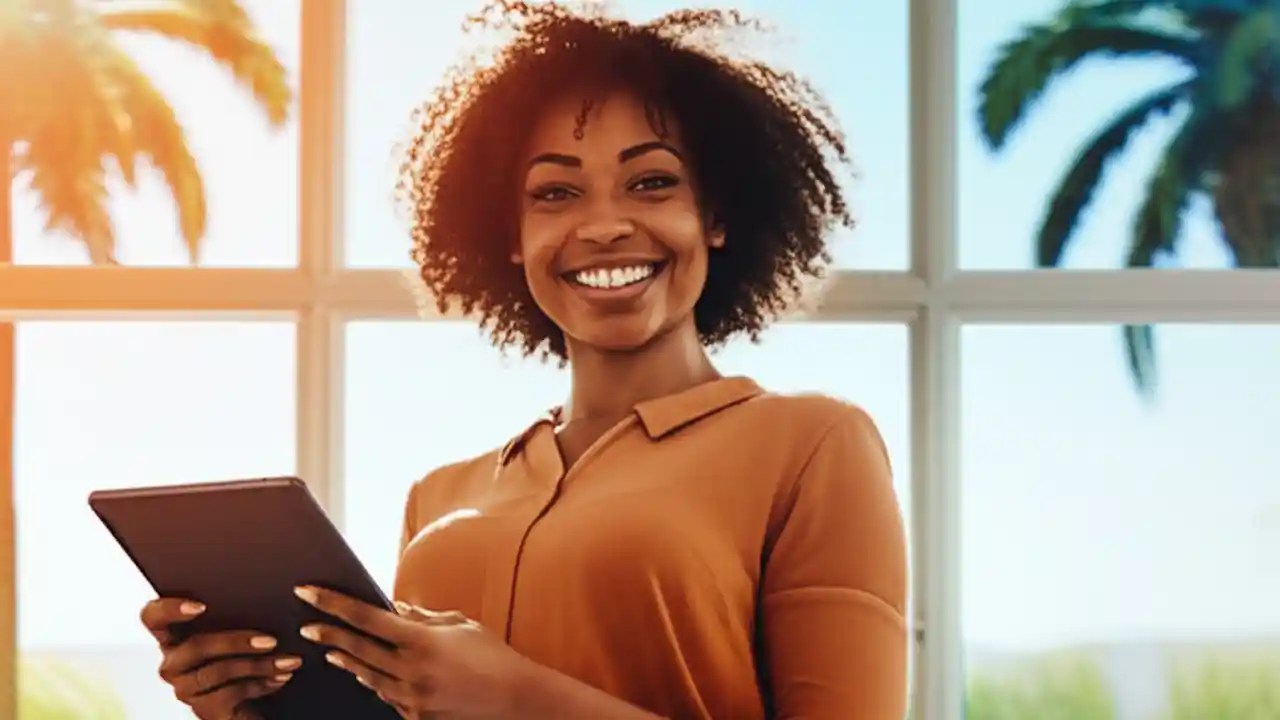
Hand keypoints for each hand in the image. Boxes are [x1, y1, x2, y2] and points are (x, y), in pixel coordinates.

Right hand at [140, 597, 300, 719]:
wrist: (256, 703)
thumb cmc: (247, 655)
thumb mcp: (241, 630)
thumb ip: (238, 611)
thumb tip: (264, 584)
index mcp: (175, 636)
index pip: (152, 617)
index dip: (168, 609)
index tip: (201, 606)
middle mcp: (174, 663)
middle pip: (194, 647)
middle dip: (235, 641)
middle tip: (272, 640)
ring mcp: (185, 688)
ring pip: (216, 672)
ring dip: (257, 665)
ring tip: (288, 660)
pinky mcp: (204, 710)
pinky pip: (228, 695)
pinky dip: (260, 684)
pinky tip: (281, 677)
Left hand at [293, 585, 533, 718]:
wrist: (514, 697)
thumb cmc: (491, 654)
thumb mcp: (459, 624)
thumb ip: (422, 617)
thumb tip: (392, 608)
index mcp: (421, 641)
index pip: (365, 618)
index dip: (333, 604)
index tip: (308, 592)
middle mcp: (410, 670)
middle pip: (357, 649)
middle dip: (328, 635)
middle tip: (306, 626)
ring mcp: (411, 697)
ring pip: (367, 677)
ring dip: (348, 661)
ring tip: (331, 651)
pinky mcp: (415, 716)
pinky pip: (386, 696)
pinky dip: (375, 682)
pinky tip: (366, 674)